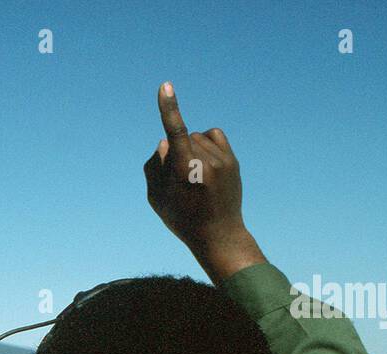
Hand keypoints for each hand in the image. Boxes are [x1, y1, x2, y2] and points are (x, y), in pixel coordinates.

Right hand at [143, 83, 264, 283]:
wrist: (218, 235)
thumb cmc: (181, 217)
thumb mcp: (156, 198)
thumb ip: (154, 166)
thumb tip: (166, 141)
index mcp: (185, 171)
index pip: (175, 132)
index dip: (169, 108)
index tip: (165, 86)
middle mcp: (206, 161)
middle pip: (182, 138)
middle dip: (176, 151)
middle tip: (178, 180)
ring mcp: (222, 160)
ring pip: (198, 137)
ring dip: (191, 148)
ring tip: (194, 176)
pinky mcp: (232, 160)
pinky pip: (214, 136)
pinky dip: (205, 143)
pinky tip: (205, 160)